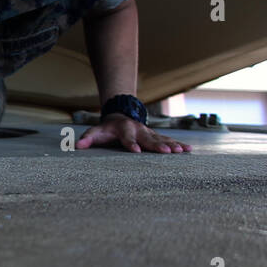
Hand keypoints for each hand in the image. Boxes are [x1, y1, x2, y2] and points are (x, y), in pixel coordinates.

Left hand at [75, 113, 191, 152]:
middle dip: (159, 146)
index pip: (127, 137)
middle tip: (169, 152)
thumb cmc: (107, 128)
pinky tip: (189, 150)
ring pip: (162, 139)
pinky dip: (179, 145)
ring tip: (182, 151)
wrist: (120, 114)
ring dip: (172, 145)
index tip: (136, 151)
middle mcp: (139, 130)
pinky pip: (169, 140)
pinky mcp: (156, 136)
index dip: (131, 144)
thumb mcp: (96, 131)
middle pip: (149, 138)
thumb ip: (88, 138)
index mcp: (124, 129)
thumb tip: (77, 146)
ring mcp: (149, 132)